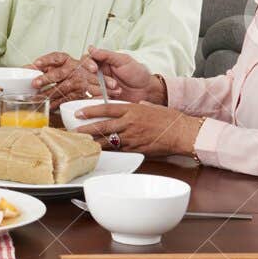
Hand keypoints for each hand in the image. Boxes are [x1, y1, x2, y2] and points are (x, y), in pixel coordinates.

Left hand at [31, 51, 101, 105]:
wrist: (95, 80)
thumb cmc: (73, 71)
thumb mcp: (61, 64)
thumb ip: (44, 65)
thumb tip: (25, 69)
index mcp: (66, 60)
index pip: (56, 57)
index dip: (46, 60)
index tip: (36, 63)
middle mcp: (73, 69)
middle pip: (58, 73)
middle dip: (46, 79)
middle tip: (35, 83)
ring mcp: (77, 82)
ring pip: (62, 88)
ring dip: (48, 94)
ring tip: (36, 97)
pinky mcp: (79, 94)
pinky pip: (66, 99)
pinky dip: (56, 103)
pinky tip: (47, 106)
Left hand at [78, 101, 203, 158]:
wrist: (182, 133)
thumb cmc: (170, 119)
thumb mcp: (152, 106)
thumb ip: (140, 106)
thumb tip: (137, 106)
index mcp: (132, 109)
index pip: (106, 109)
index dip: (90, 111)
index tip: (78, 113)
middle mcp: (130, 123)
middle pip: (103, 126)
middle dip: (86, 130)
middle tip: (74, 132)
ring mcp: (133, 137)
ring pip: (109, 141)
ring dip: (96, 143)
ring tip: (84, 144)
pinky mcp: (137, 149)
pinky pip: (120, 150)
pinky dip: (111, 151)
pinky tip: (102, 152)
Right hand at [80, 48, 163, 102]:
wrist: (146, 91)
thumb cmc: (138, 74)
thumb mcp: (124, 60)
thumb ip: (107, 55)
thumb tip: (91, 49)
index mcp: (103, 62)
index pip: (87, 59)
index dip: (87, 64)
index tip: (94, 69)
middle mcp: (99, 73)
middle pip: (86, 75)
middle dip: (99, 80)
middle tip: (114, 83)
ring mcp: (100, 85)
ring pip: (90, 87)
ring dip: (103, 90)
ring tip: (118, 90)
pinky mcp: (102, 96)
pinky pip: (95, 98)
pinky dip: (104, 98)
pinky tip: (115, 96)